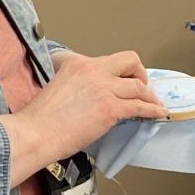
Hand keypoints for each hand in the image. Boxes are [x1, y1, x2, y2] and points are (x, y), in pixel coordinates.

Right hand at [8, 53, 166, 171]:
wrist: (35, 133)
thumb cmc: (39, 119)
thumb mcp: (55, 86)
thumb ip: (76, 84)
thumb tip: (90, 97)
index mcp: (76, 63)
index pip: (107, 60)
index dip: (117, 72)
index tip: (122, 81)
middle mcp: (92, 70)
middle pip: (130, 60)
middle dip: (139, 73)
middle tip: (141, 85)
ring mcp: (104, 88)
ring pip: (139, 85)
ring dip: (149, 95)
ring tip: (153, 103)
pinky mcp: (111, 108)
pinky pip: (141, 106)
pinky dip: (153, 110)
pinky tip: (158, 113)